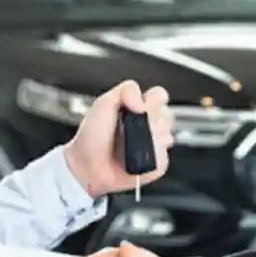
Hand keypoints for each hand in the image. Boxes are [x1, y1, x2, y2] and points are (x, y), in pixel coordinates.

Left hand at [63, 80, 173, 197]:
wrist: (88, 165)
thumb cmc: (92, 137)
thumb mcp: (104, 103)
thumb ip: (127, 91)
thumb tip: (144, 102)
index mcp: (137, 107)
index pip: (159, 96)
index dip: (154, 101)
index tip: (139, 109)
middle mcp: (148, 124)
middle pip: (168, 115)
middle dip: (154, 120)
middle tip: (134, 127)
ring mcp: (153, 144)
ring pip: (168, 136)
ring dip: (152, 139)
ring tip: (131, 144)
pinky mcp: (155, 163)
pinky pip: (164, 158)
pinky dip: (152, 157)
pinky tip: (136, 157)